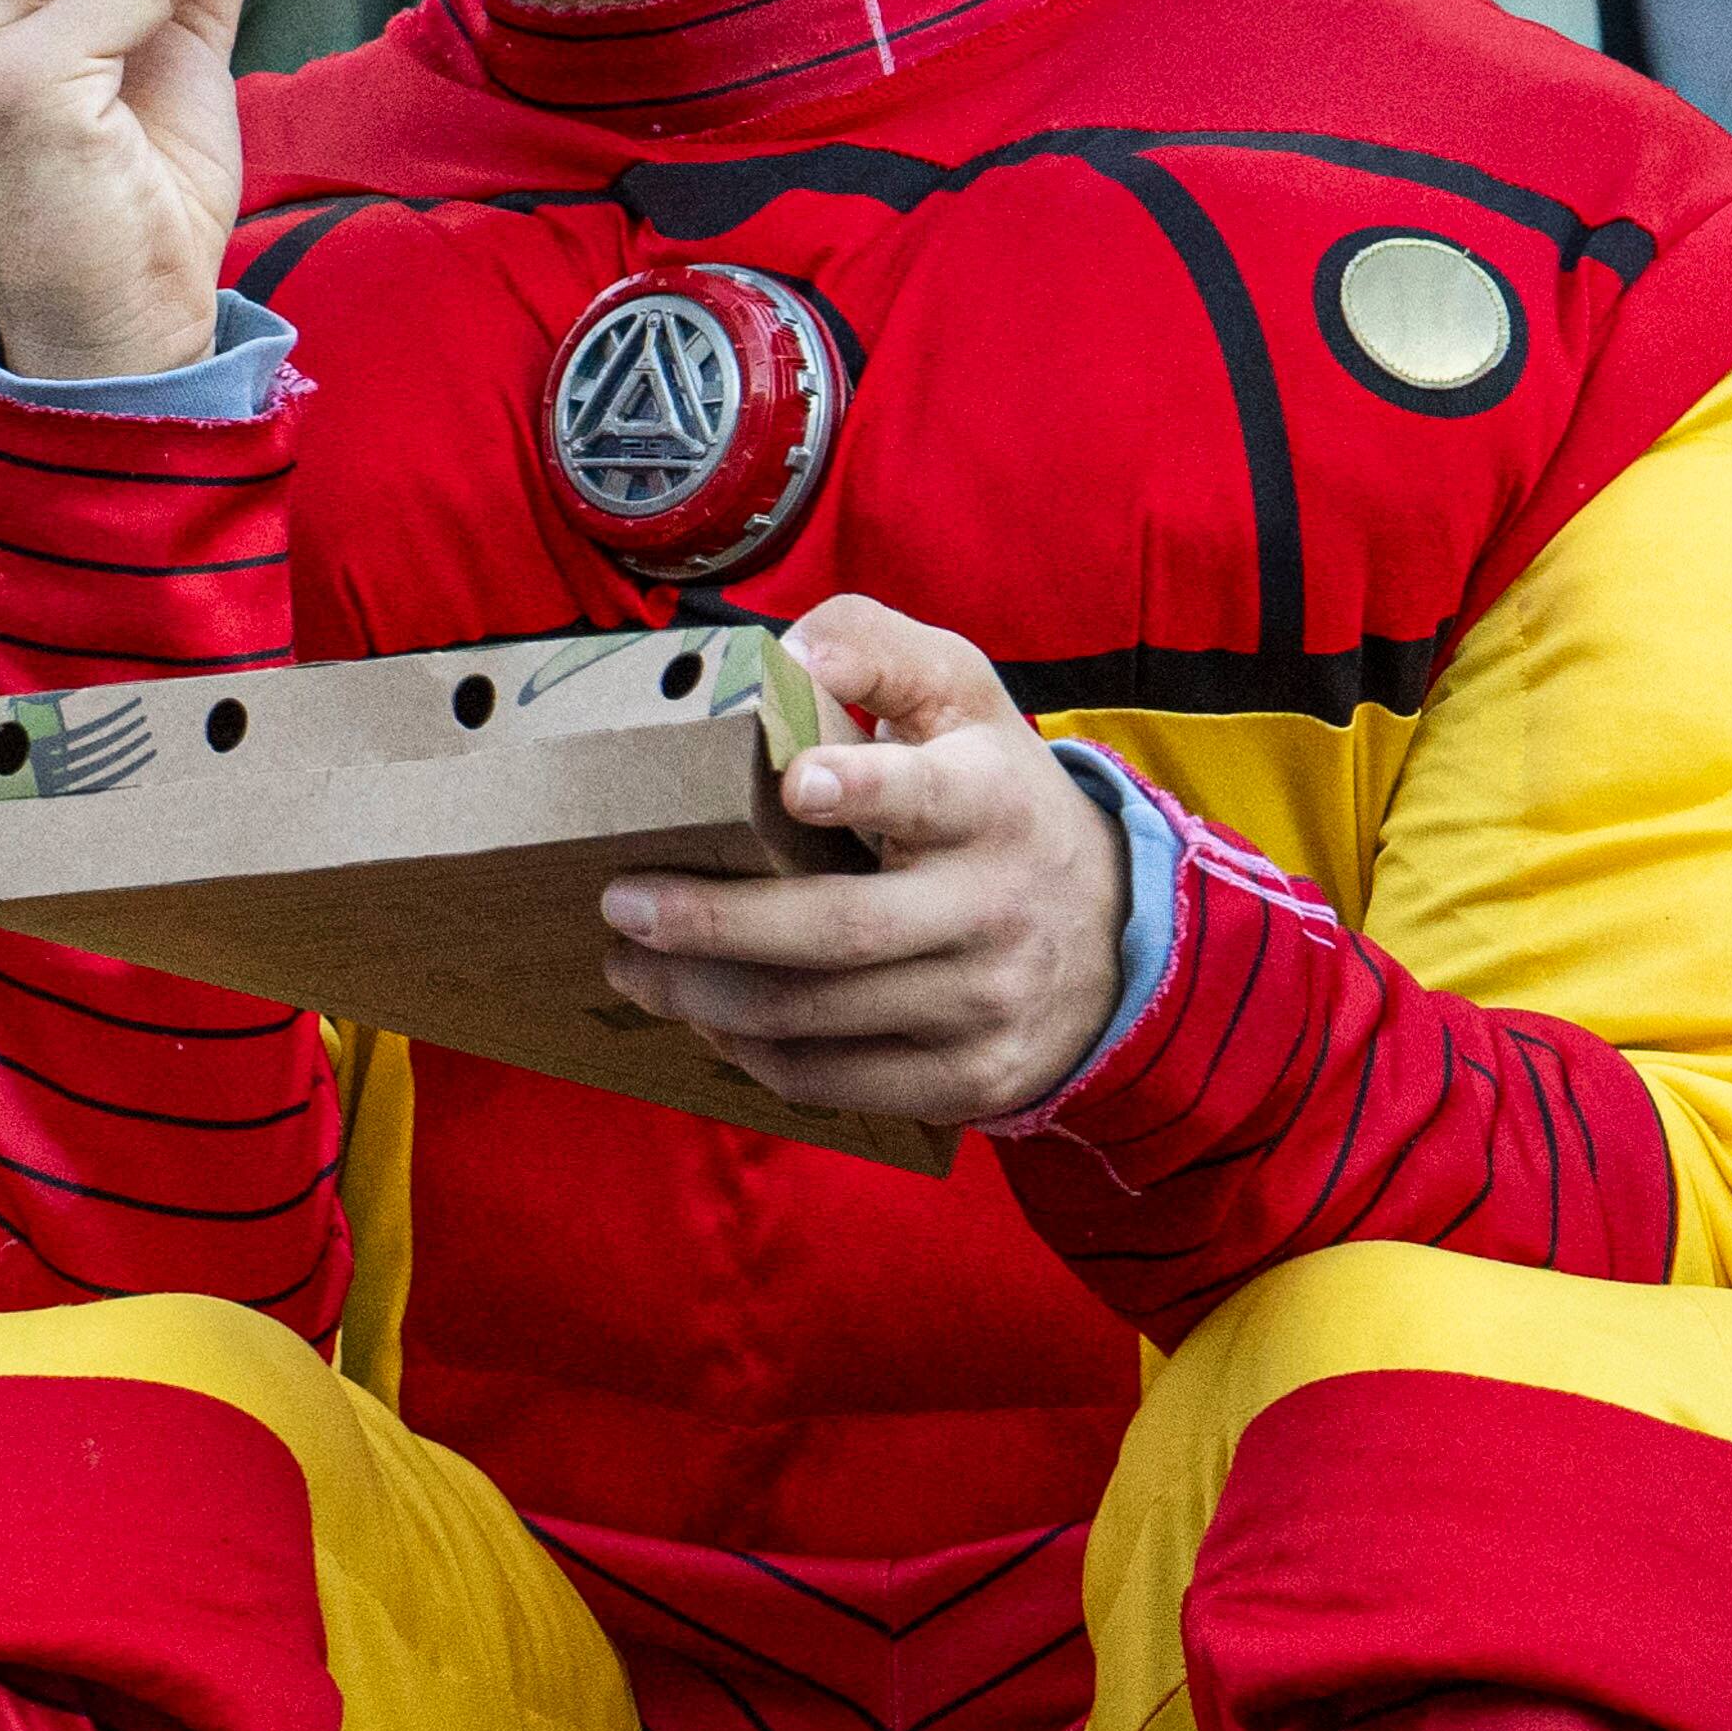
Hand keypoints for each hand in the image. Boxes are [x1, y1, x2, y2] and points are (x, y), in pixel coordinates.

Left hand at [594, 595, 1135, 1124]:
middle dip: (716, 922)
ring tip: (632, 966)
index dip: (865, 789)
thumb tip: (785, 655)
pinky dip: (750, 1053)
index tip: (796, 783)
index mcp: (991, 799)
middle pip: (840, 928)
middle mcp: (994, 906)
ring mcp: (984, 1003)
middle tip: (621, 906)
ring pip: (816, 1014)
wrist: (1110, 931)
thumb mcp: (960, 698)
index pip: (930, 794)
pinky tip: (705, 1017)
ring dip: (702, 995)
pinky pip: (831, 1079)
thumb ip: (874, 650)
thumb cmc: (992, 793)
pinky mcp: (968, 1078)